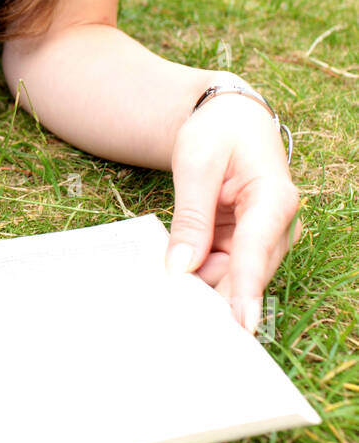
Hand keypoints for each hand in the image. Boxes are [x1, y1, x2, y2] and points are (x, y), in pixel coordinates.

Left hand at [165, 92, 301, 332]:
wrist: (229, 119)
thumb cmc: (218, 132)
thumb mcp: (196, 164)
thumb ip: (191, 216)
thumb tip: (181, 267)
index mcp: (275, 198)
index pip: (257, 249)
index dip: (247, 289)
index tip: (241, 324)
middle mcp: (277, 225)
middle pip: (245, 274)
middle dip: (213, 295)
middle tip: (174, 318)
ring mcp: (261, 240)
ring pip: (231, 279)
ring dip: (200, 286)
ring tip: (165, 292)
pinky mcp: (243, 246)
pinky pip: (220, 272)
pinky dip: (197, 276)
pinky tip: (174, 278)